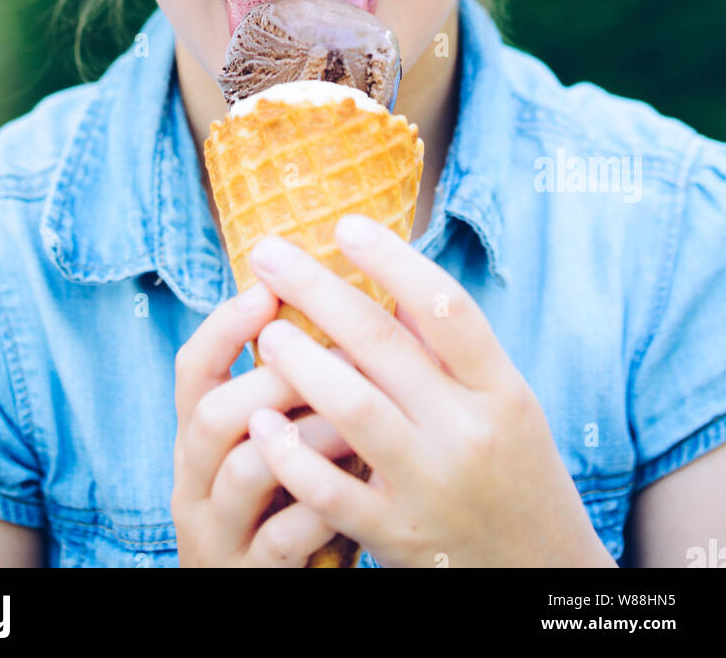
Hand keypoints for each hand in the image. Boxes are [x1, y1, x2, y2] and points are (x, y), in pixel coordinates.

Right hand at [171, 279, 357, 566]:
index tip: (266, 288)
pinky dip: (322, 506)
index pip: (192, 368)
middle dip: (274, 379)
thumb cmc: (289, 505)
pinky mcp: (252, 577)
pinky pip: (282, 538)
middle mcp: (196, 482)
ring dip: (305, 436)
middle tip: (338, 356)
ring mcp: (219, 533)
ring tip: (356, 419)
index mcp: (200, 440)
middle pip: (213, 414)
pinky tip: (360, 485)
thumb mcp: (276, 443)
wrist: (279, 592)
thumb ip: (293, 390)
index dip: (223, 326)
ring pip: (245, 470)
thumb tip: (346, 303)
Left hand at [244, 216, 616, 567]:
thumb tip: (394, 278)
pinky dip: (291, 455)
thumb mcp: (505, 404)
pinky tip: (260, 424)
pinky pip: (332, 491)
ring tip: (267, 333)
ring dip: (300, 364)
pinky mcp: (399, 537)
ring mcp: (432, 487)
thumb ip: (451, 350)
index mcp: (502, 391)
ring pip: (352, 411)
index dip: (394, 261)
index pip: (447, 308)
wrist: (542, 575)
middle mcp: (470, 433)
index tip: (345, 225)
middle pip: (384, 346)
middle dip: (318, 291)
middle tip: (269, 253)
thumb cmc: (513, 472)